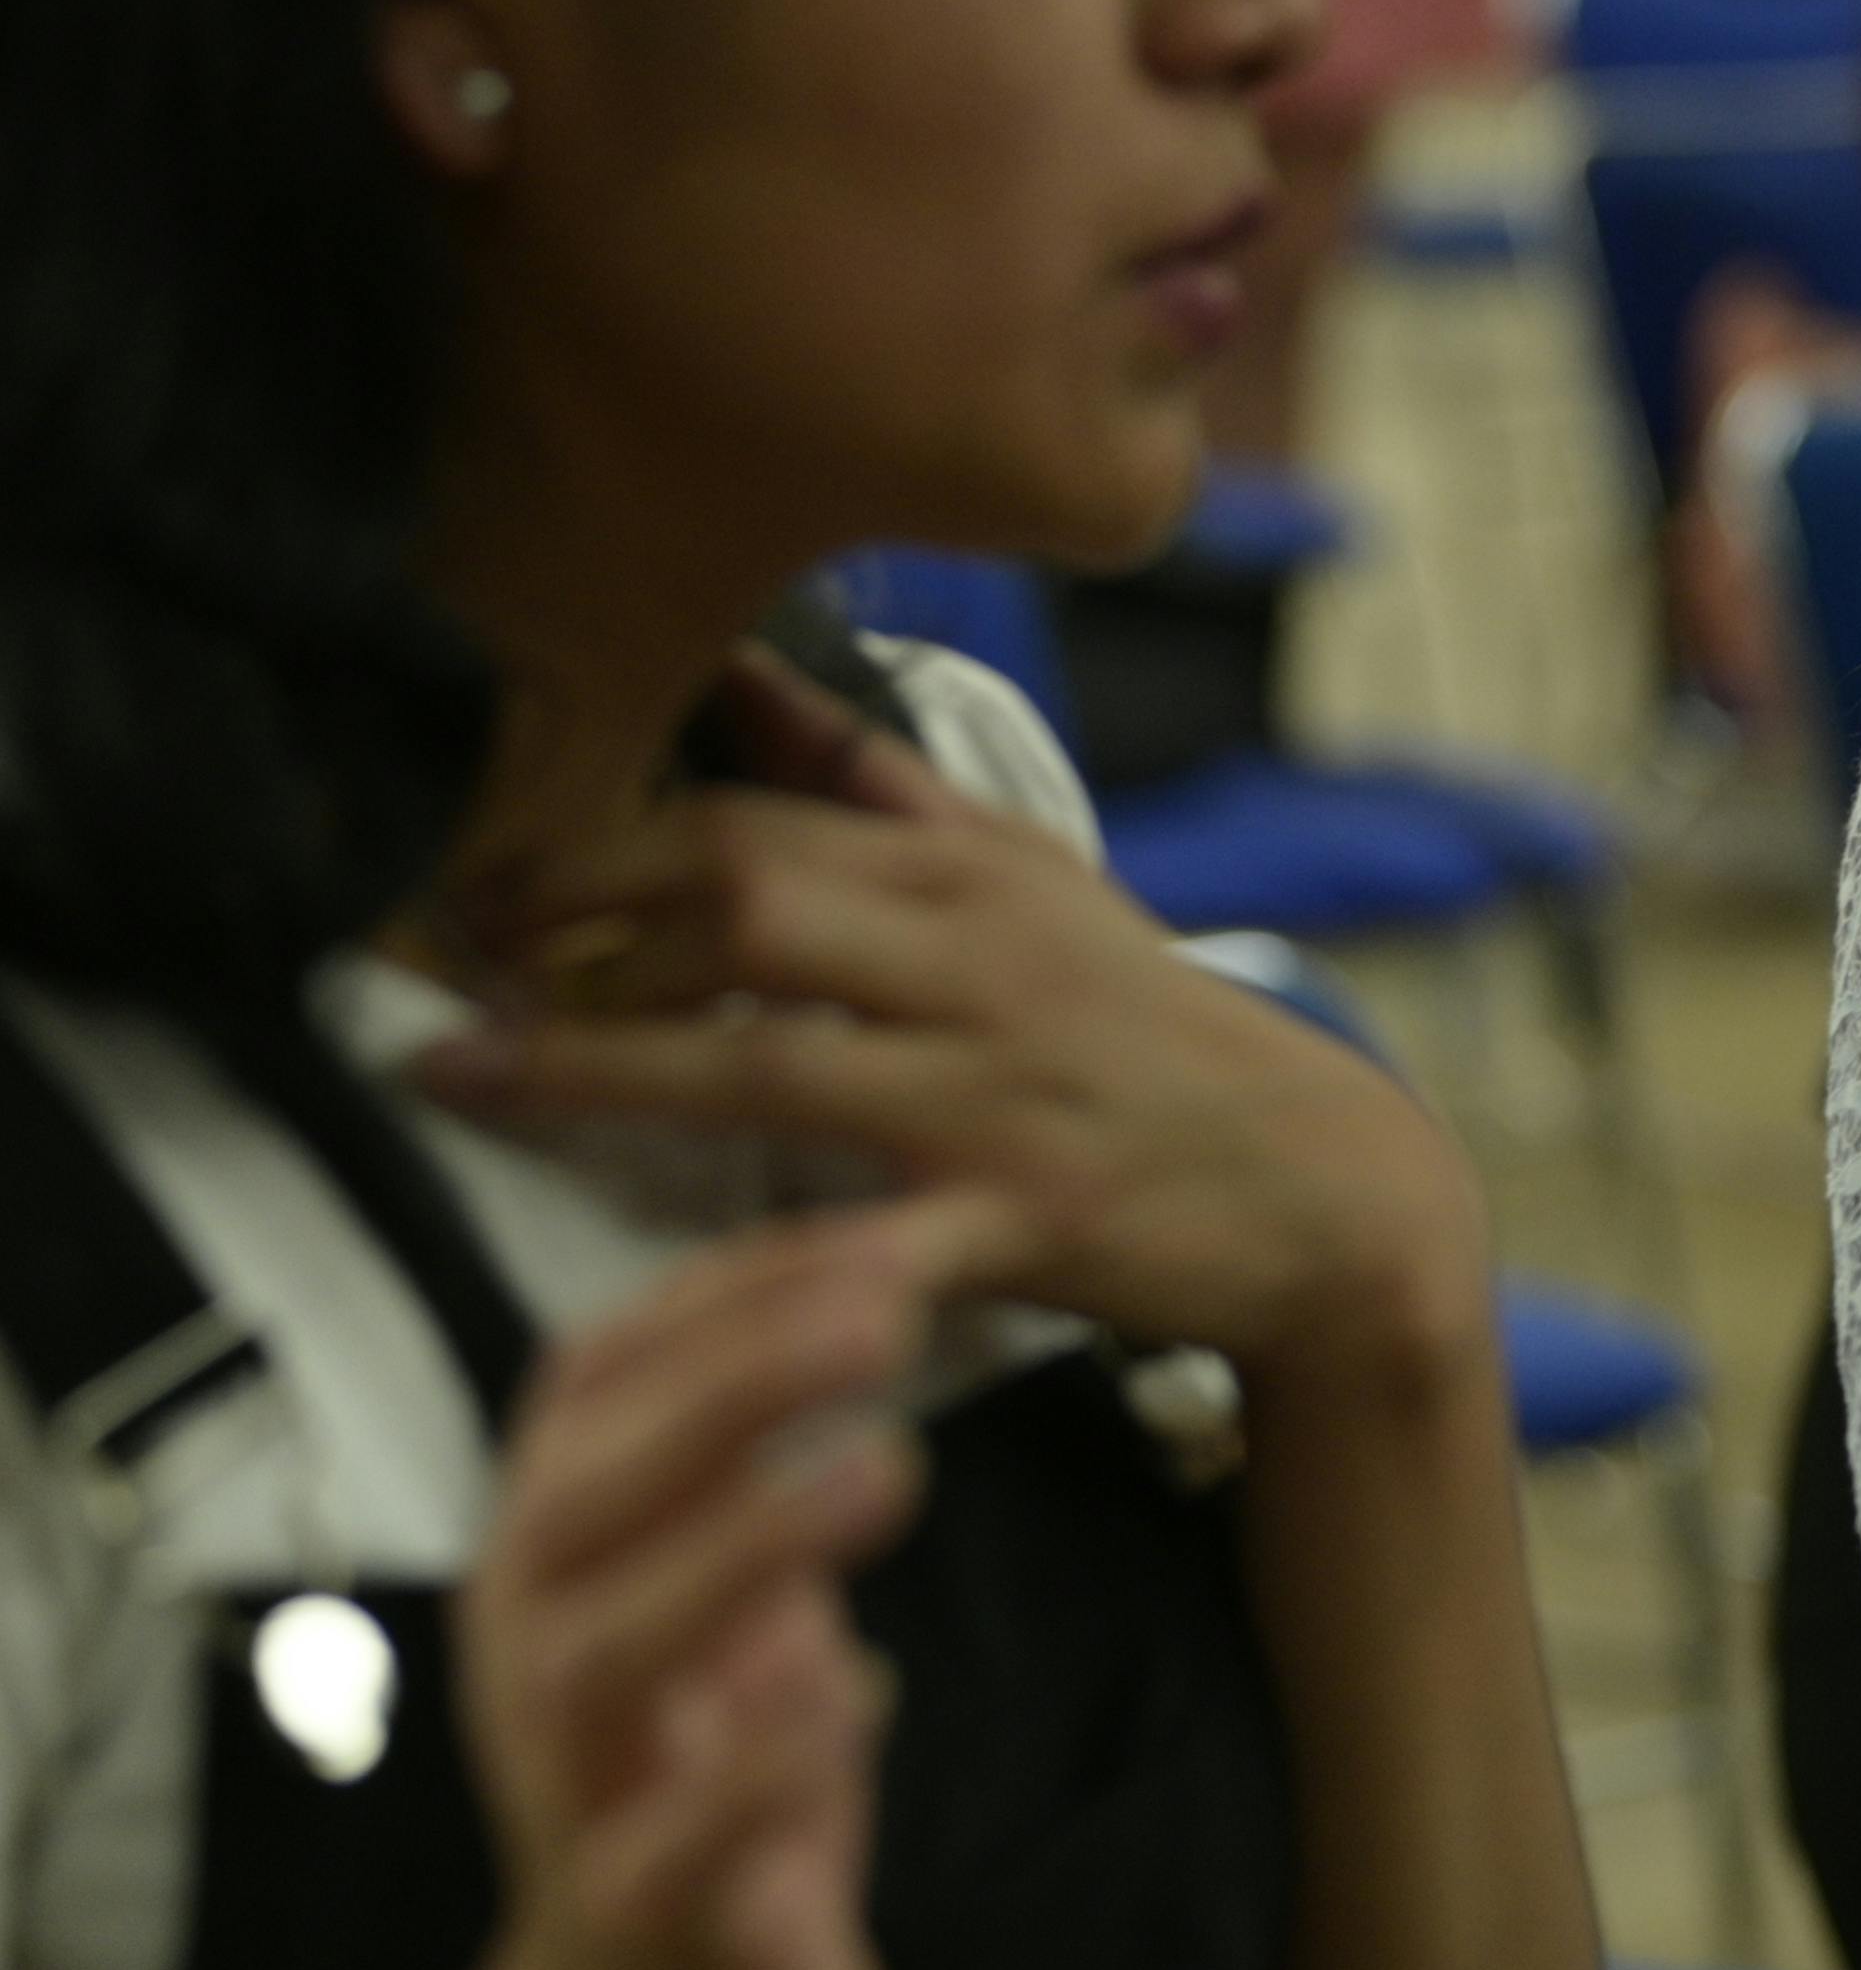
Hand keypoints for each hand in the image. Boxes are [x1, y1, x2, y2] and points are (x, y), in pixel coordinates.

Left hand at [417, 651, 1488, 1385]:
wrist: (1319, 1178)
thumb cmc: (1146, 1029)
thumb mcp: (1035, 883)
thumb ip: (881, 789)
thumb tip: (747, 675)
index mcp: (970, 879)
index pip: (754, 819)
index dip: (591, 832)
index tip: (463, 853)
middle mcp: (979, 967)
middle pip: (748, 902)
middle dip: (570, 916)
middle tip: (431, 936)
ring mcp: (997, 1096)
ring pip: (768, 1062)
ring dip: (593, 1064)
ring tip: (454, 1070)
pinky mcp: (1017, 1224)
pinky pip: (858, 1248)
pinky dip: (745, 1272)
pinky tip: (633, 1294)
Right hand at [444, 1195, 1018, 1969]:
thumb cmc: (721, 1792)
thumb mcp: (745, 1613)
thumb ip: (775, 1475)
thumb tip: (874, 1288)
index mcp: (563, 1560)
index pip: (599, 1384)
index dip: (728, 1293)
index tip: (881, 1224)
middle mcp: (536, 1656)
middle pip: (583, 1487)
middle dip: (727, 1382)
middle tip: (887, 1304)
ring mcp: (568, 1793)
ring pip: (602, 1649)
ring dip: (741, 1545)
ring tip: (892, 1465)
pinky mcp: (626, 1925)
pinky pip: (660, 1845)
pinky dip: (755, 1768)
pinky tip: (863, 1693)